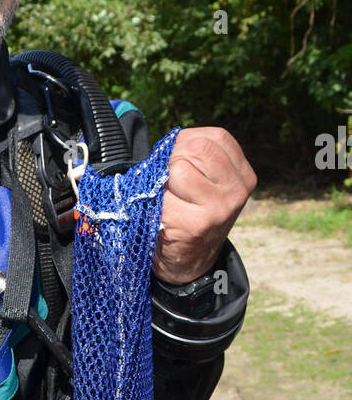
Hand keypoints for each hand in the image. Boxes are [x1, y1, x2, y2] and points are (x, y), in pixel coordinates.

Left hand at [154, 127, 256, 283]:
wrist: (187, 261)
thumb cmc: (191, 212)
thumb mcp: (206, 181)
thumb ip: (196, 157)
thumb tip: (167, 147)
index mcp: (243, 175)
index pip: (214, 138)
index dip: (187, 145)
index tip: (180, 164)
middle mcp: (237, 191)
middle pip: (197, 148)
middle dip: (174, 159)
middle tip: (170, 182)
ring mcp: (219, 208)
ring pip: (179, 168)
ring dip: (164, 181)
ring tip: (170, 199)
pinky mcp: (195, 225)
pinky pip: (163, 195)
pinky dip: (154, 201)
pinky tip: (165, 215)